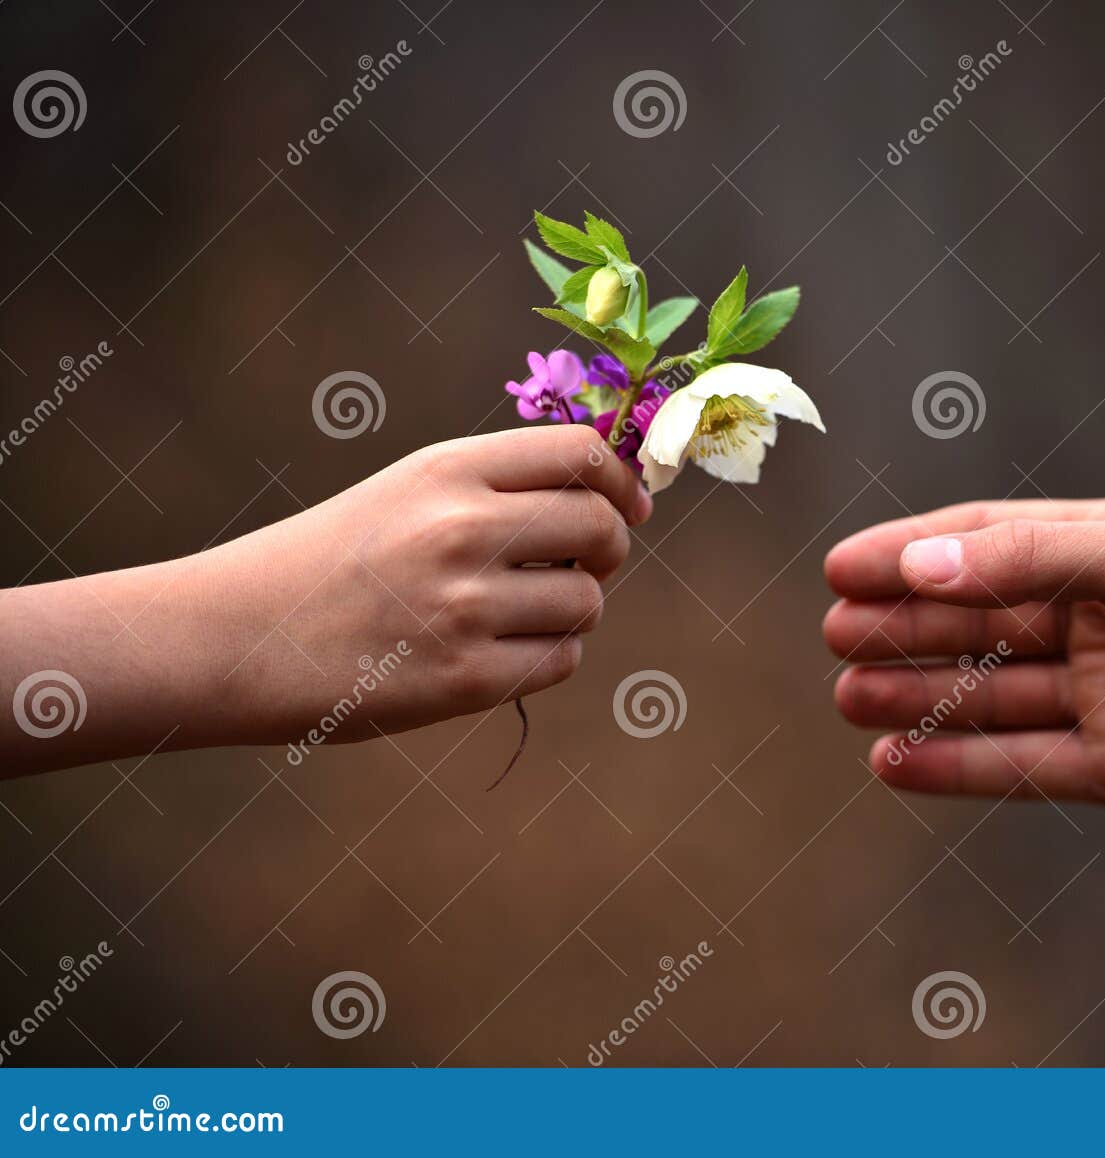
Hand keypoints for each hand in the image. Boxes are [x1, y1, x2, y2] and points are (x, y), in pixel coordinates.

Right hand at [1, 425, 649, 774]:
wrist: (238, 635)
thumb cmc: (335, 559)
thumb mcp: (408, 490)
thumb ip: (499, 485)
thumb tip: (614, 499)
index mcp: (447, 471)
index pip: (581, 453)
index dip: (623, 479)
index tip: (631, 504)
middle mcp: (461, 530)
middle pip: (602, 525)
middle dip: (610, 547)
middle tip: (582, 563)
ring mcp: (464, 607)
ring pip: (589, 603)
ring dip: (573, 609)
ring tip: (519, 611)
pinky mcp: (463, 679)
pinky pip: (561, 661)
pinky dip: (548, 657)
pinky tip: (501, 650)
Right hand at [824, 499, 1104, 863]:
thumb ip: (1036, 559)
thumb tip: (923, 567)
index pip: (986, 546)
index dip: (911, 555)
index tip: (842, 567)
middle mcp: (1097, 622)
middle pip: (977, 621)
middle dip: (904, 623)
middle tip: (834, 631)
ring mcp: (1104, 695)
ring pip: (988, 694)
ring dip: (917, 695)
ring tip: (848, 695)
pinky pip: (1019, 765)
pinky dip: (957, 767)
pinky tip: (896, 763)